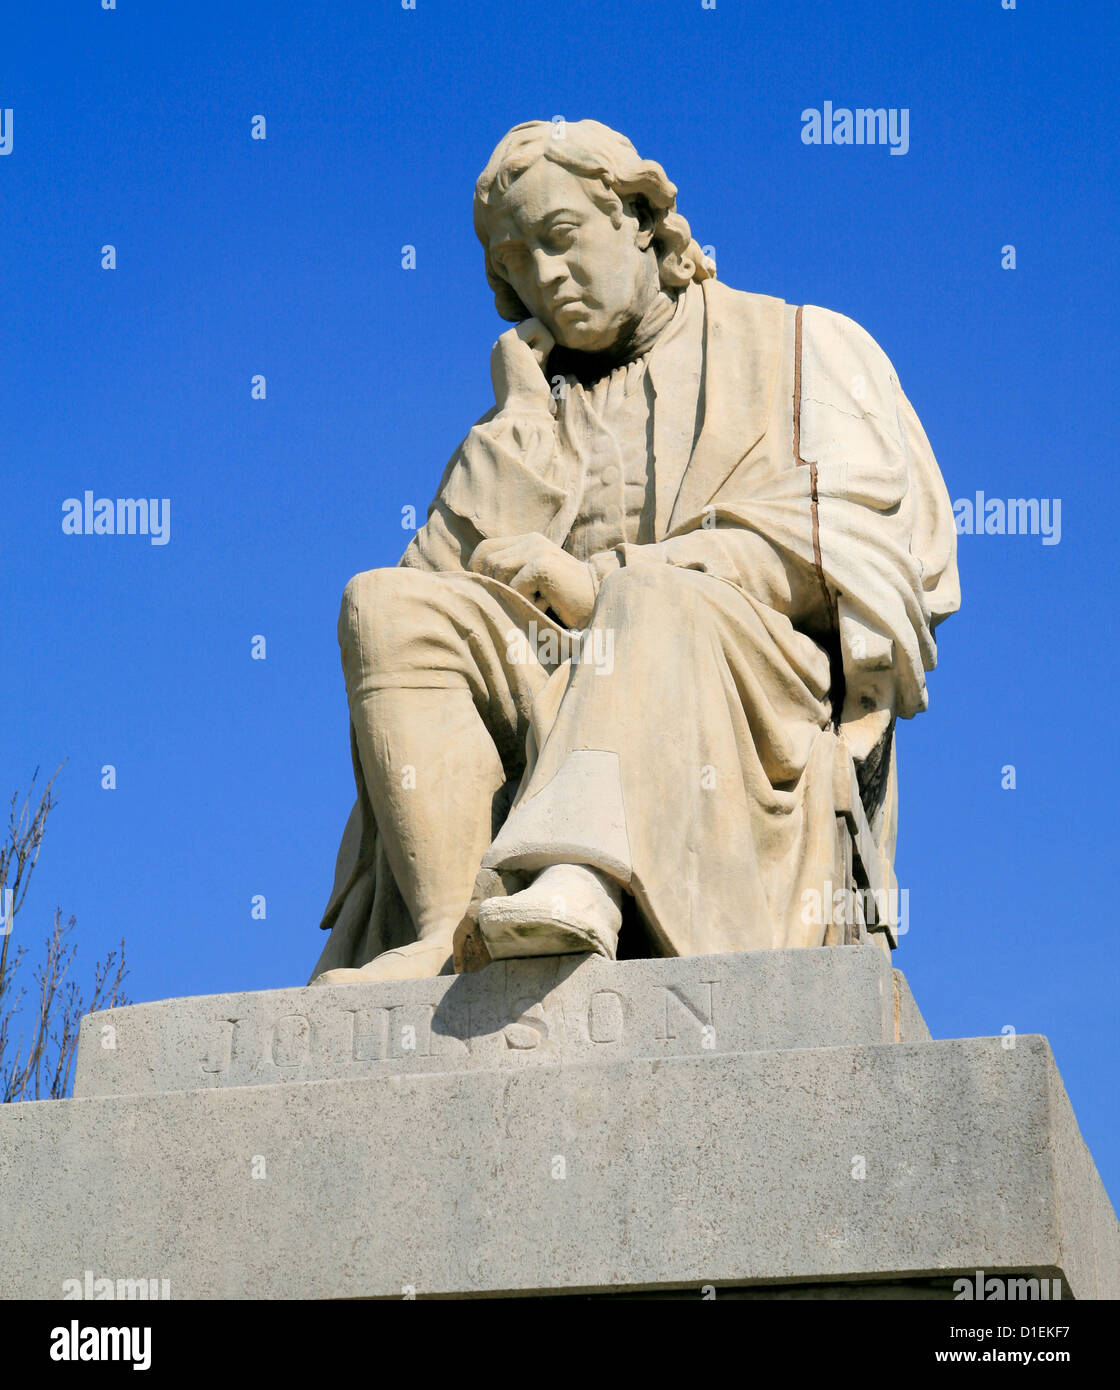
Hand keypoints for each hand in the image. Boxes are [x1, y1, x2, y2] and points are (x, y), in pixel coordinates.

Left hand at [469, 532, 595, 628]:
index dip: (479, 572)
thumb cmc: (564, 602)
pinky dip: (526, 602)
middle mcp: (531, 540)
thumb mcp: (533, 583)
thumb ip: (509, 576)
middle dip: (493, 586)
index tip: (491, 593)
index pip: (484, 550)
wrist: (601, 603)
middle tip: (517, 601)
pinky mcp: (542, 565)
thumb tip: (472, 586)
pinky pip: (514, 587)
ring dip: (512, 595)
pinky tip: (546, 605)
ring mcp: (538, 550)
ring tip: (536, 601)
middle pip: (486, 562)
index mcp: (527, 541)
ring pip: (497, 574)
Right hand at [490, 319, 555, 416]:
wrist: (525, 415)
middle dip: (543, 349)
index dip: (543, 353)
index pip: (533, 338)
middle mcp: (499, 348)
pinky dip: (544, 346)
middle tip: (535, 373)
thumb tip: (553, 344)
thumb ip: (539, 359)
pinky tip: (534, 364)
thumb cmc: (536, 405)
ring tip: (534, 369)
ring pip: (537, 326)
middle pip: (536, 330)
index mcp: (504, 358)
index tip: (534, 376)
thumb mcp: (538, 376)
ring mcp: (501, 343)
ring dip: (544, 348)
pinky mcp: (509, 340)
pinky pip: (539, 327)